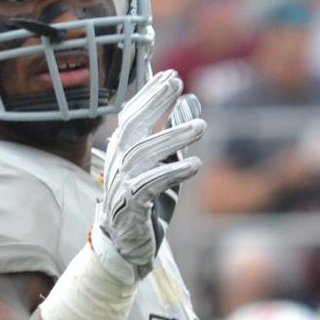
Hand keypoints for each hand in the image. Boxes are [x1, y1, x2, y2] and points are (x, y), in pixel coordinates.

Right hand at [90, 69, 204, 281]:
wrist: (125, 244)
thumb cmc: (146, 200)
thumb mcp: (164, 163)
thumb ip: (174, 134)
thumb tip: (191, 102)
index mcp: (122, 148)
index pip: (131, 113)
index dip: (150, 93)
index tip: (170, 75)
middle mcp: (118, 162)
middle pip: (133, 126)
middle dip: (156, 103)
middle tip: (179, 84)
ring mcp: (121, 183)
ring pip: (143, 153)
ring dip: (173, 137)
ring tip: (201, 126)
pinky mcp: (131, 205)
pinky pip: (150, 184)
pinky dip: (173, 172)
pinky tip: (195, 164)